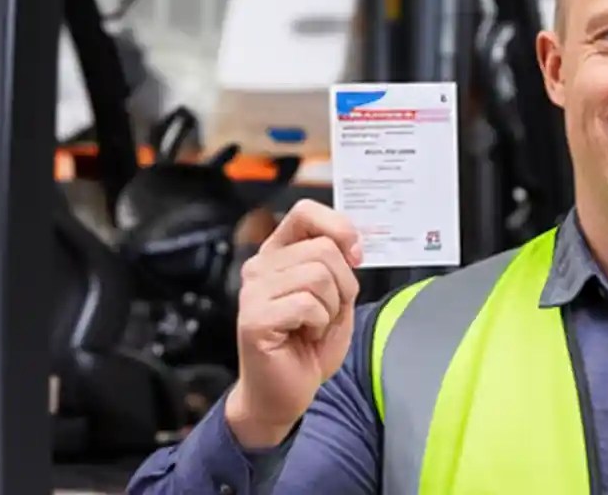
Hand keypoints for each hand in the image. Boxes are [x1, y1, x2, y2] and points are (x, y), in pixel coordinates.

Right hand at [224, 199, 362, 447]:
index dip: (338, 227)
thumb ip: (340, 265)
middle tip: (329, 313)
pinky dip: (319, 323)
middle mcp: (260, 266)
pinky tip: (304, 337)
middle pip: (323, 249)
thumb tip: (353, 244)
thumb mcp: (335, 297)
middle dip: (343, 284)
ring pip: (318, 275)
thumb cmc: (307, 346)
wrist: (283, 395)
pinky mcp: (254, 318)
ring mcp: (253, 292)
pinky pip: (307, 304)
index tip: (355, 255)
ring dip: (331, 307)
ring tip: (314, 326)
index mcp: (278, 254)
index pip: (305, 212)